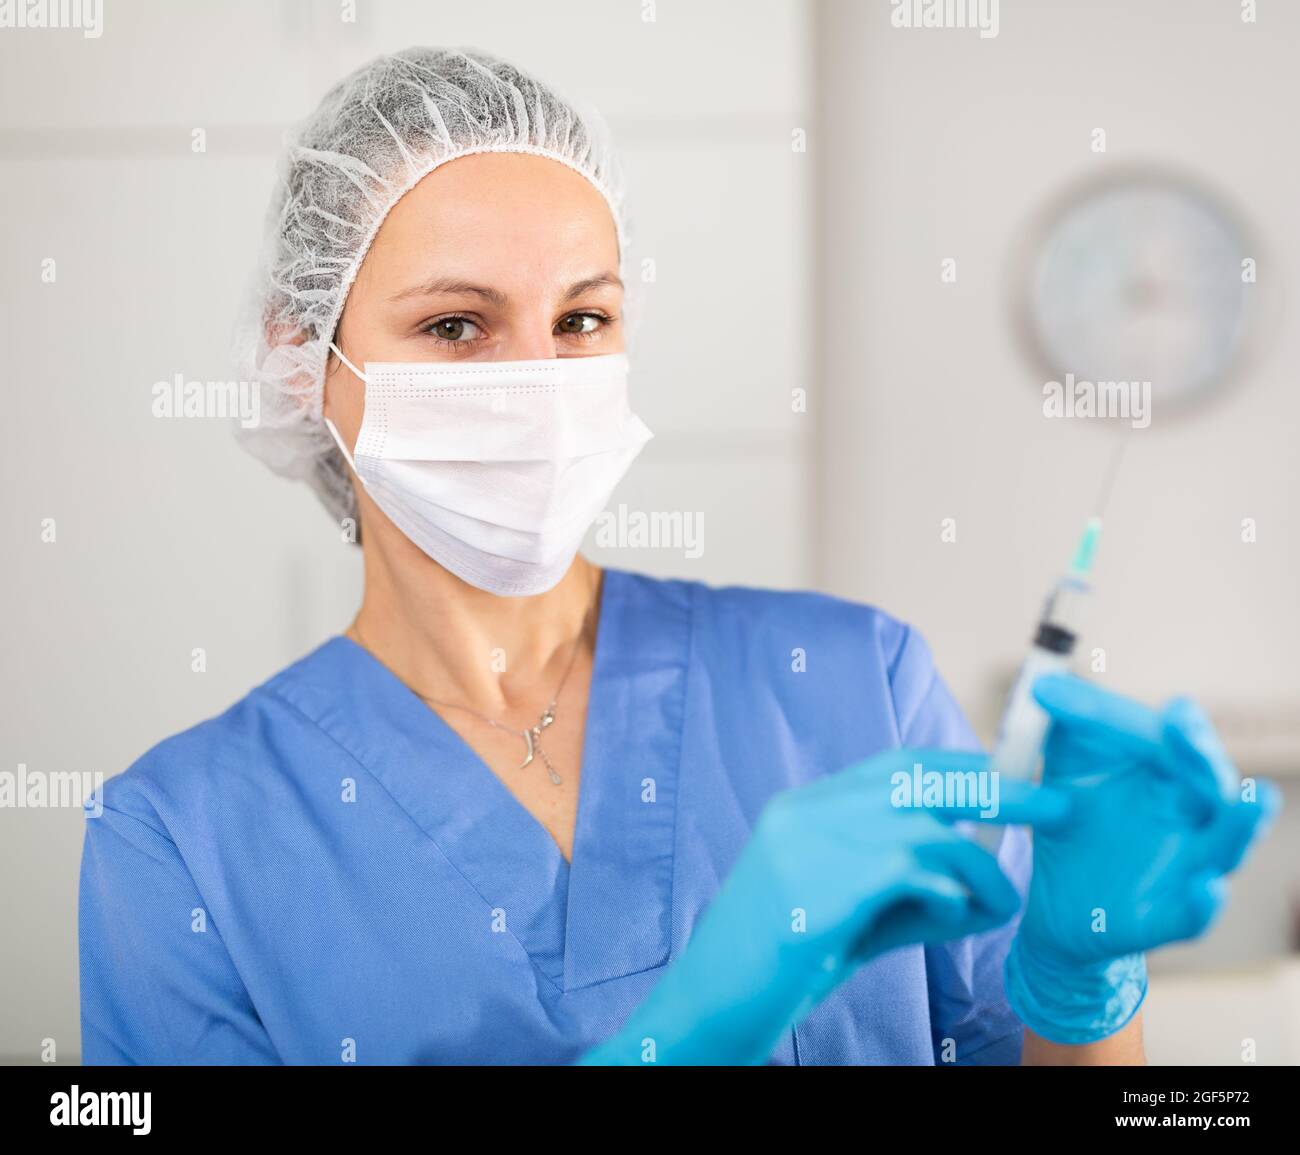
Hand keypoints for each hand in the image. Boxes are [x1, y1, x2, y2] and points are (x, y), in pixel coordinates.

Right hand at [581, 747, 1068, 1064]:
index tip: (1005, 779)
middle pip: (918, 777)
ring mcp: (808, 845)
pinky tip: (958, 919)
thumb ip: (897, 887)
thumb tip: (974, 883)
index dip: (957, 766)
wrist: (708, 1003)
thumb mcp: (837, 911)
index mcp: (801, 808)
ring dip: (979, 865)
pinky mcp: (820, 887)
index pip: (893, 764)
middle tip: (1051, 805)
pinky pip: (913, 871)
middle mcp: (804, 813)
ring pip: (926, 826)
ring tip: (1000, 901)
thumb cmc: (775, 965)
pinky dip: (952, 894)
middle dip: (994, 788)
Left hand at [1004, 674, 1280, 1044]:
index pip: (1173, 738)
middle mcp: (1190, 815)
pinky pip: (1192, 914)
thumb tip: (1043, 685)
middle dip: (1206, 758)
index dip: (1171, 725)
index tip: (1176, 709)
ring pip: (1226, 846)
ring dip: (1242, 825)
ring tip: (1258, 798)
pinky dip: (1203, 904)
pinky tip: (1208, 888)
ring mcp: (1186, 867)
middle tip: (1189, 730)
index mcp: (1168, 770)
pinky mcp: (1166, 916)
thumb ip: (1064, 727)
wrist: (1048, 896)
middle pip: (1214, 784)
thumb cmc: (1070, 815)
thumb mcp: (1065, 766)